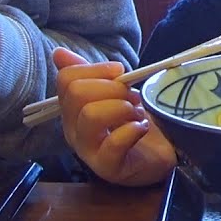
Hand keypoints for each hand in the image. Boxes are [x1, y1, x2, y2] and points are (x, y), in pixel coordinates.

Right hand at [54, 47, 176, 186]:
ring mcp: (87, 151)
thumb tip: (58, 53)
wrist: (162, 150)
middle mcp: (74, 129)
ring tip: (137, 114)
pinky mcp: (107, 167)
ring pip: (91, 115)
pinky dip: (133, 129)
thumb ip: (90, 74)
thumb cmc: (135, 118)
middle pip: (77, 94)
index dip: (96, 69)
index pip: (66, 79)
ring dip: (122, 108)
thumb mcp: (114, 91)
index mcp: (73, 108)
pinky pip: (113, 143)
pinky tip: (141, 128)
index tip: (120, 72)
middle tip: (132, 97)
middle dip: (111, 88)